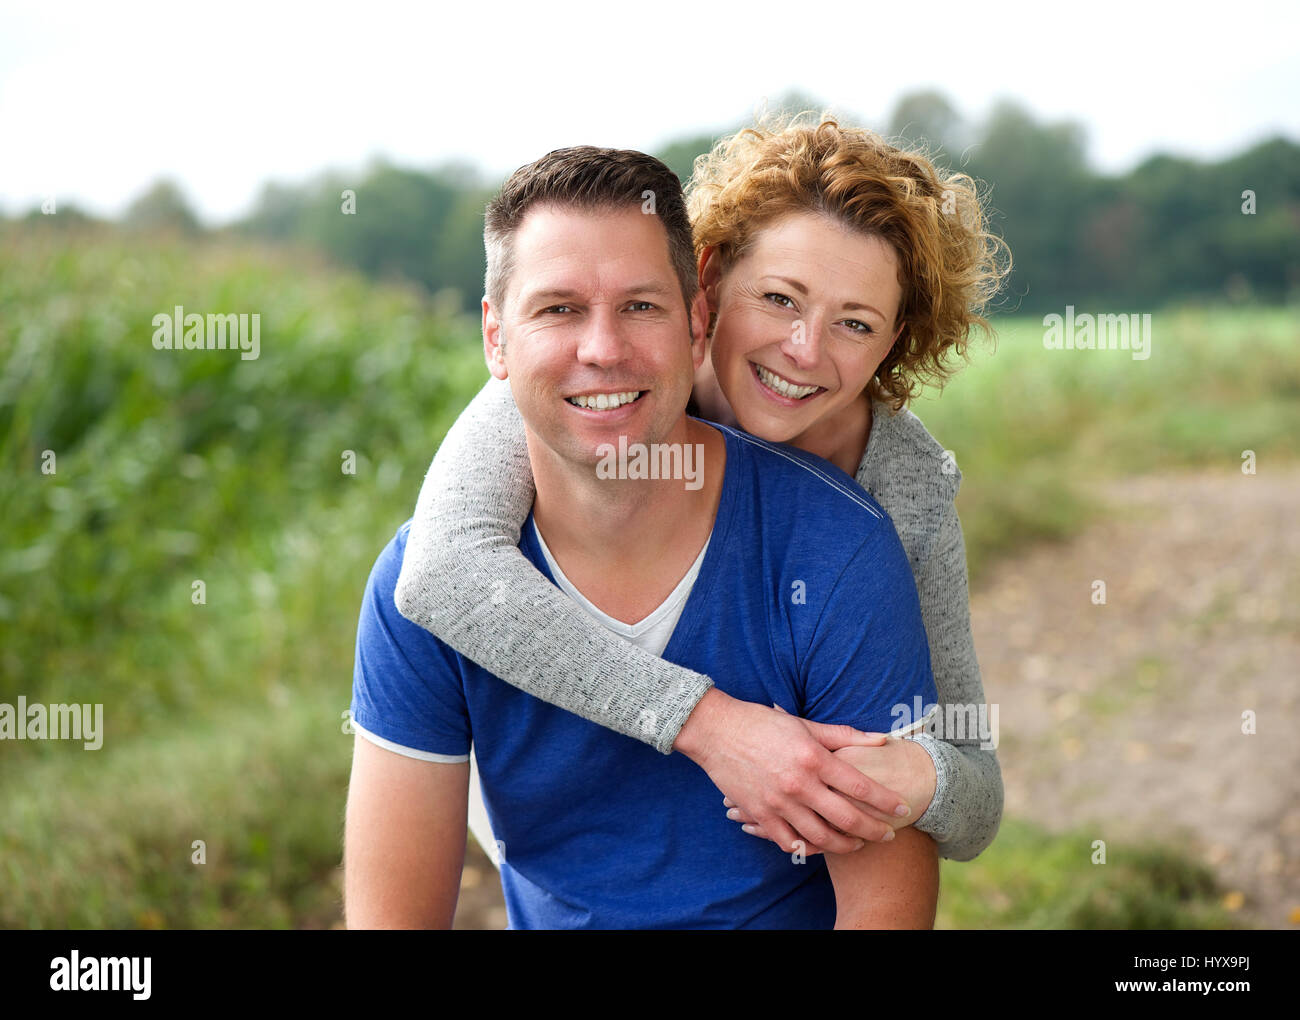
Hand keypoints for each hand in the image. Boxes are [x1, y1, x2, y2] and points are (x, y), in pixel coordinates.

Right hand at [725, 736, 937, 853]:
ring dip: (844, 845)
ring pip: (820, 837)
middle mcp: (799, 784)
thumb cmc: (763, 723)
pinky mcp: (760, 814)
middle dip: (873, 830)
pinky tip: (819, 846)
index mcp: (813, 758)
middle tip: (888, 835)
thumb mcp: (805, 724)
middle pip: (846, 818)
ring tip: (857, 843)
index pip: (860, 786)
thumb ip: (844, 735)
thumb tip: (882, 739)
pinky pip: (788, 842)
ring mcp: (778, 802)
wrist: (716, 731)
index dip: (886, 801)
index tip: (903, 809)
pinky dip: (807, 848)